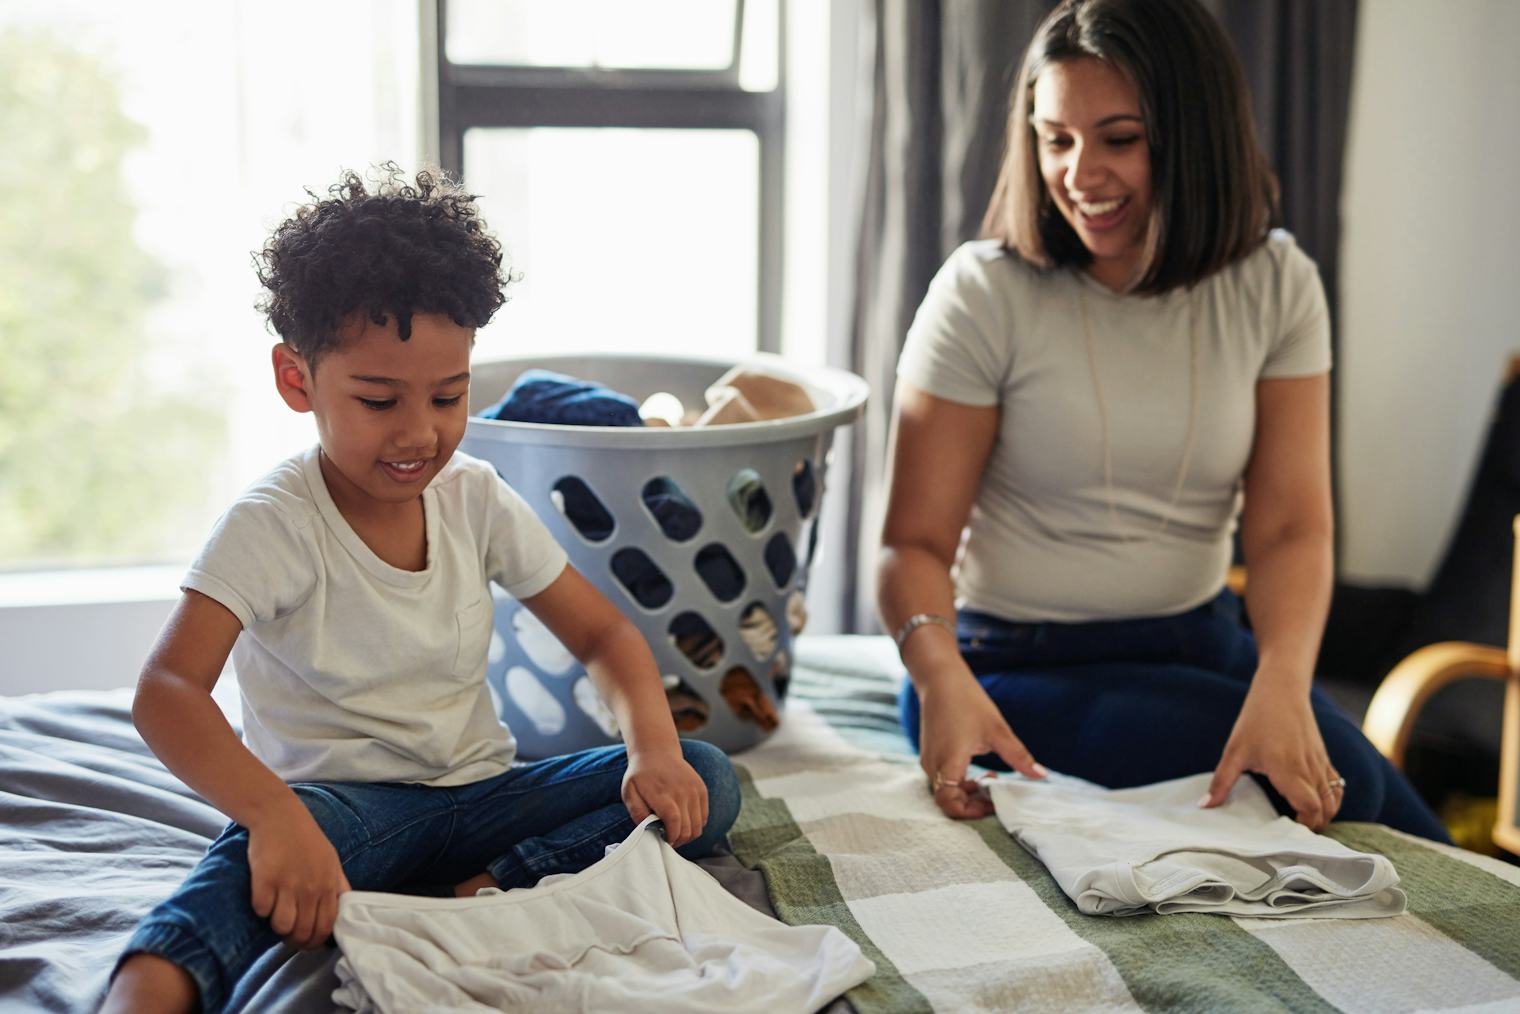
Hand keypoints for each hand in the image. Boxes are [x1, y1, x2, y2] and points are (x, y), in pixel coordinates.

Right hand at [247, 806, 350, 950]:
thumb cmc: (307, 839)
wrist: (280, 816)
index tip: (306, 943)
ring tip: (276, 916)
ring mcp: (287, 883)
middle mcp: (310, 887)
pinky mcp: (264, 879)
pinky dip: (260, 909)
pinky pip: (261, 910)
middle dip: (294, 940)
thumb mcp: (332, 861)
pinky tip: (263, 899)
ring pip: (282, 926)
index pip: (326, 927)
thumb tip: (345, 910)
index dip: (315, 942)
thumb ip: (339, 886)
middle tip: (287, 934)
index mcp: (328, 884)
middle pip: (303, 931)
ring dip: (276, 926)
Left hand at [623, 748, 708, 847]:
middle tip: (668, 838)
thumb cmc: (641, 775)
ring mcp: (694, 790)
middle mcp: (682, 792)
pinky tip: (684, 821)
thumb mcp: (629, 792)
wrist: (657, 752)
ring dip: (688, 835)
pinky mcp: (701, 789)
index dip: (671, 837)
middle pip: (688, 828)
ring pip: (698, 826)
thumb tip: (649, 829)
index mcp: (662, 794)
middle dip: (678, 840)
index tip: (664, 840)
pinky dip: (696, 824)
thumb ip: (637, 813)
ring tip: (676, 832)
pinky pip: (704, 816)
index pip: (674, 822)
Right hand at [919, 673, 1044, 819]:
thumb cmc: (966, 700)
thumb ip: (1018, 756)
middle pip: (949, 800)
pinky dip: (961, 781)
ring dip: (969, 791)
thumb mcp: (997, 730)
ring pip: (946, 789)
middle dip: (973, 803)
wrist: (939, 677)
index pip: (949, 804)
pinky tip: (980, 768)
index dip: (970, 812)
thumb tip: (1042, 776)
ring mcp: (930, 758)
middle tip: (996, 796)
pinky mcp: (931, 752)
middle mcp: (933, 764)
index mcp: (948, 762)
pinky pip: (944, 777)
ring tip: (992, 779)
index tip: (991, 805)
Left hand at [1202, 673, 1342, 831]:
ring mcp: (1321, 763)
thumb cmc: (1256, 718)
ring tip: (1302, 824)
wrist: (1281, 688)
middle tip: (1293, 837)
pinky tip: (1313, 804)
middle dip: (1314, 828)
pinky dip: (1330, 800)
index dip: (1304, 828)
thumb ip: (1221, 782)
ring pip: (1334, 800)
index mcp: (1290, 771)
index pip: (1310, 810)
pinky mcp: (1324, 757)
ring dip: (1323, 815)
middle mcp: (1310, 770)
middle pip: (1326, 811)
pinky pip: (1336, 785)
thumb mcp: (1234, 751)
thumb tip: (1205, 806)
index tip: (1287, 837)